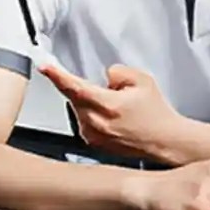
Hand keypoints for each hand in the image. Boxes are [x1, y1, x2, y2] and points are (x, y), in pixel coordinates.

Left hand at [40, 63, 184, 158]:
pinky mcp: (94, 144)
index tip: (44, 66)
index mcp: (107, 105)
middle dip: (89, 89)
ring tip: (119, 110)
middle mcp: (96, 123)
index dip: (56, 75)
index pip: (74, 86)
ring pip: (79, 109)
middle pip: (76, 97)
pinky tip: (115, 120)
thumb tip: (104, 76)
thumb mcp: (143, 81)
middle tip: (114, 93)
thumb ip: (118, 72)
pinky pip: (85, 122)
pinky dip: (94, 116)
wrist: (164, 141)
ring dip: (92, 103)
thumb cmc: (156, 115)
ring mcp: (93, 136)